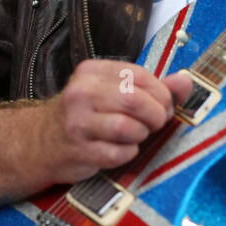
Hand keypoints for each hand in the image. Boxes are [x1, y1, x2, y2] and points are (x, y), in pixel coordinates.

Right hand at [35, 59, 192, 183]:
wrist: (39, 143)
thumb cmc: (85, 115)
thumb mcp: (113, 92)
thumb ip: (152, 86)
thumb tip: (186, 81)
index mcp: (92, 71)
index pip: (140, 75)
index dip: (161, 93)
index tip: (163, 106)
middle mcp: (81, 92)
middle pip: (136, 101)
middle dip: (155, 116)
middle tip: (155, 124)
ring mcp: (77, 122)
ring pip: (128, 128)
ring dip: (140, 135)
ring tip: (134, 136)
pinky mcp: (78, 150)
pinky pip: (118, 153)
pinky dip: (126, 154)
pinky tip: (118, 150)